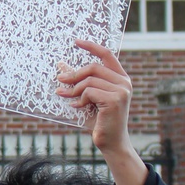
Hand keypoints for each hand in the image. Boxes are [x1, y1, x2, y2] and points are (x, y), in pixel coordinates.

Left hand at [56, 41, 145, 184]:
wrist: (111, 142)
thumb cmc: (99, 120)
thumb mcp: (88, 97)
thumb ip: (80, 82)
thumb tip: (61, 67)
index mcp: (121, 79)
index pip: (107, 55)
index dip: (92, 46)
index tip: (76, 42)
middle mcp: (124, 82)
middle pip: (93, 67)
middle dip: (74, 74)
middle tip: (60, 80)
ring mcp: (122, 91)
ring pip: (89, 80)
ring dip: (74, 89)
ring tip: (66, 97)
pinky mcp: (115, 100)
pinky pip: (90, 91)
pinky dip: (80, 99)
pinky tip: (77, 107)